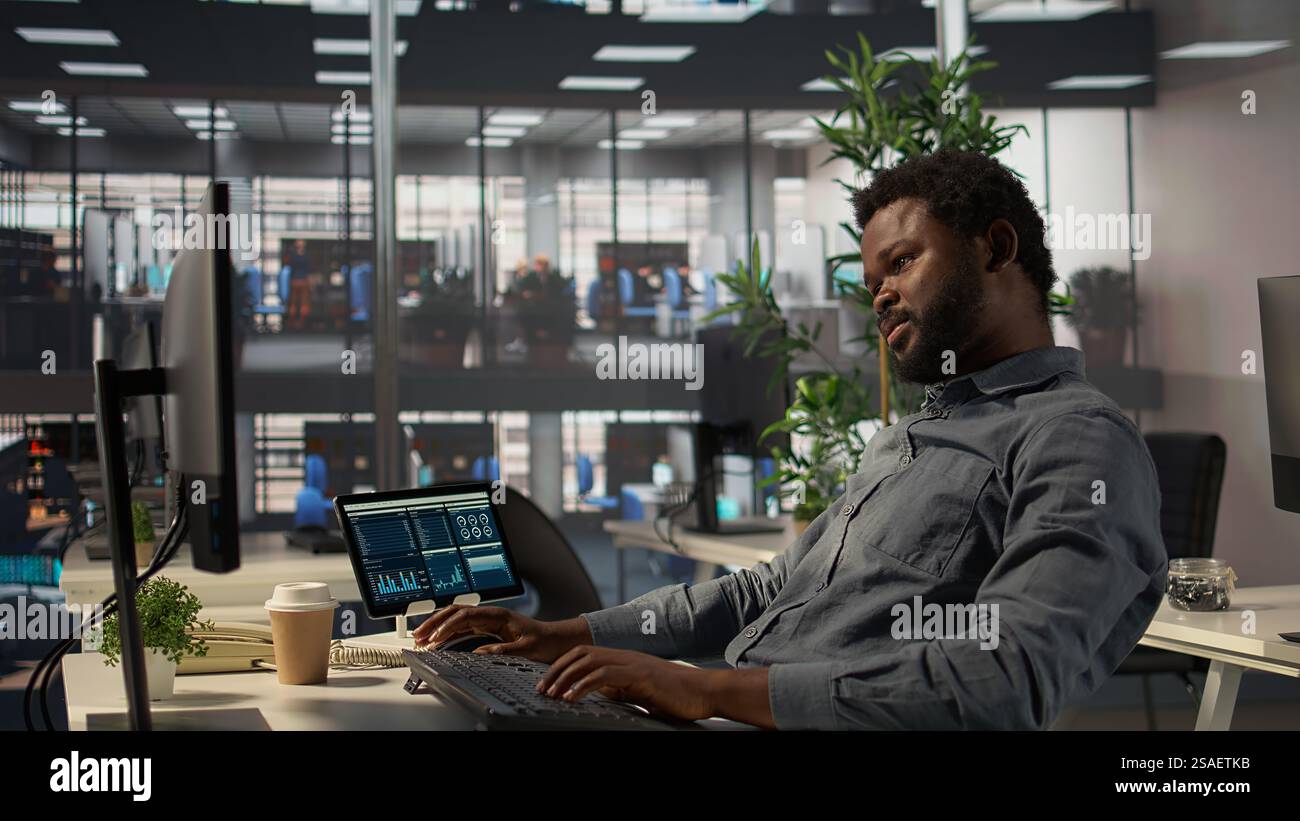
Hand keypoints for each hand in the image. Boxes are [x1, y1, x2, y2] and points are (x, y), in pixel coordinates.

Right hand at [410, 605, 591, 663]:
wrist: (555, 639)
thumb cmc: (544, 641)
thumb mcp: (527, 648)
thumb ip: (504, 650)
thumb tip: (480, 652)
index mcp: (499, 615)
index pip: (467, 614)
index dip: (449, 624)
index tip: (436, 636)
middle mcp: (490, 615)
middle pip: (455, 612)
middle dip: (435, 622)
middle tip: (419, 636)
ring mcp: (487, 621)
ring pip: (455, 618)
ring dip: (437, 626)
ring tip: (421, 638)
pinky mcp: (486, 628)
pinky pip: (461, 627)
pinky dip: (446, 632)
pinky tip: (436, 640)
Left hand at [536, 646, 718, 721]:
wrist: (704, 692)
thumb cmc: (676, 695)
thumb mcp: (639, 691)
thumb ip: (619, 688)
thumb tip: (597, 693)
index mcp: (623, 659)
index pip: (584, 654)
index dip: (562, 666)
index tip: (548, 683)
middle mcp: (624, 656)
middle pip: (580, 654)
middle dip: (557, 670)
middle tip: (542, 688)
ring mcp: (632, 663)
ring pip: (588, 661)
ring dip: (565, 677)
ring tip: (551, 694)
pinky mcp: (639, 674)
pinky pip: (605, 675)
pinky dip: (584, 685)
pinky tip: (572, 697)